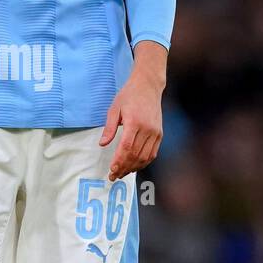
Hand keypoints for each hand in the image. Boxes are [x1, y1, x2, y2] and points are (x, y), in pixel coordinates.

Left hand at [98, 63, 164, 179]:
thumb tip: (102, 144)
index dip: (119, 161)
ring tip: (122, 173)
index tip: (112, 170)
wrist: (148, 86)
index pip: (126, 148)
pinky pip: (153, 153)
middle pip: (135, 155)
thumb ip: (109, 128)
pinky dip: (144, 162)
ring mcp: (155, 132)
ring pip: (145, 157)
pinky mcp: (160, 134)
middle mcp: (147, 129)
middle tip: (114, 176)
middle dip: (124, 168)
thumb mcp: (114, 108)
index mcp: (134, 122)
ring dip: (133, 167)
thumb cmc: (129, 95)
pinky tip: (134, 166)